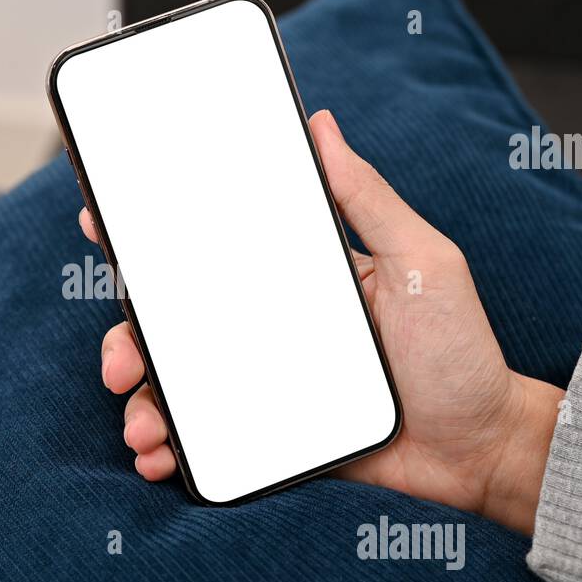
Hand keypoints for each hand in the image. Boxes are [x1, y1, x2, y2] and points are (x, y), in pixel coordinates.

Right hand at [79, 109, 561, 532]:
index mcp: (291, 278)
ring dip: (143, 402)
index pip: (208, 250)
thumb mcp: (422, 259)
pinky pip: (204, 441)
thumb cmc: (459, 350)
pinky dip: (168, 449)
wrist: (480, 450)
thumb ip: (368, 198)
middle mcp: (265, 328)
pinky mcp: (267, 438)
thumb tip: (321, 124)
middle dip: (129, 338)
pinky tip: (158, 457)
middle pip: (173, 324)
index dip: (149, 238)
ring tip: (143, 426)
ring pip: (177, 384)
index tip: (102, 220)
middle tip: (120, 358)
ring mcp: (261, 385)